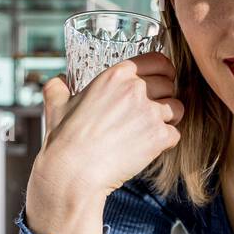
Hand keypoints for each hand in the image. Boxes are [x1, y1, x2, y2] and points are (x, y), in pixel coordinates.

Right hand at [25, 54, 183, 233]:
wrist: (72, 172)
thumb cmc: (63, 140)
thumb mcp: (56, 105)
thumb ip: (59, 87)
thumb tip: (59, 80)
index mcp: (116, 75)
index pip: (158, 61)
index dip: (163, 71)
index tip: (162, 80)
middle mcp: (136, 89)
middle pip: (170, 85)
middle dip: (165, 96)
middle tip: (154, 110)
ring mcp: (149, 112)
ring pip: (177, 108)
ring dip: (170, 118)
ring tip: (153, 128)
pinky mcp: (158, 136)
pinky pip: (175, 134)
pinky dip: (166, 141)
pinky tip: (150, 147)